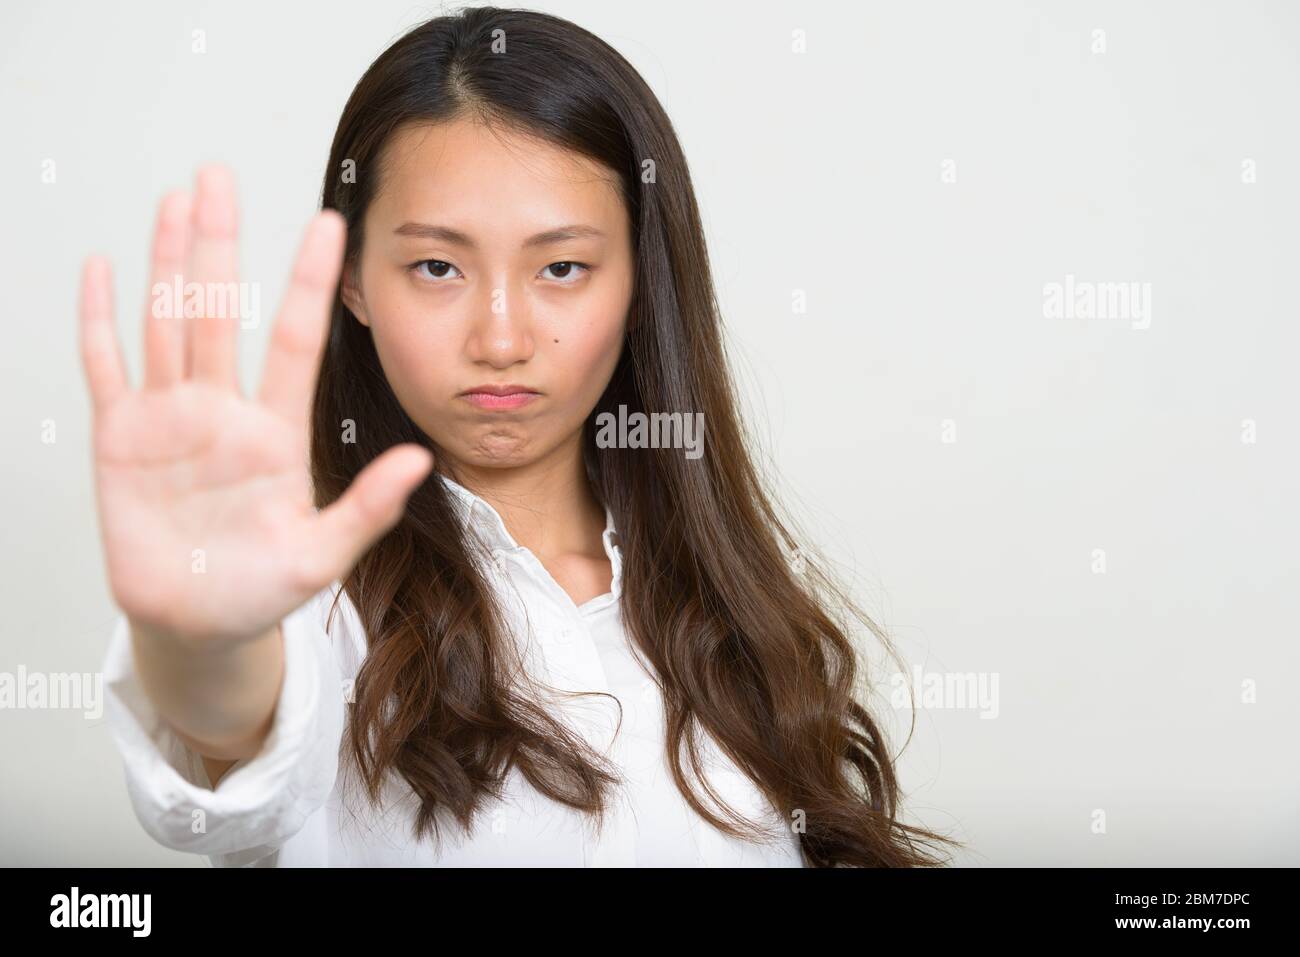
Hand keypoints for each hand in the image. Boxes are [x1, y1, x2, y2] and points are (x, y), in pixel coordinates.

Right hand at [80, 165, 431, 647]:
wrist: (200, 623)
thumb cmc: (263, 590)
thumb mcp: (322, 555)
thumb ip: (367, 508)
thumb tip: (419, 460)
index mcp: (275, 432)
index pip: (293, 339)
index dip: (305, 282)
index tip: (326, 223)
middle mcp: (223, 412)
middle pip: (219, 309)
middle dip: (218, 242)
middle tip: (220, 175)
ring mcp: (170, 420)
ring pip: (166, 323)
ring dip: (165, 262)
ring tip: (174, 201)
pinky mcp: (121, 440)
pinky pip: (105, 369)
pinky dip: (99, 322)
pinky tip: (101, 270)